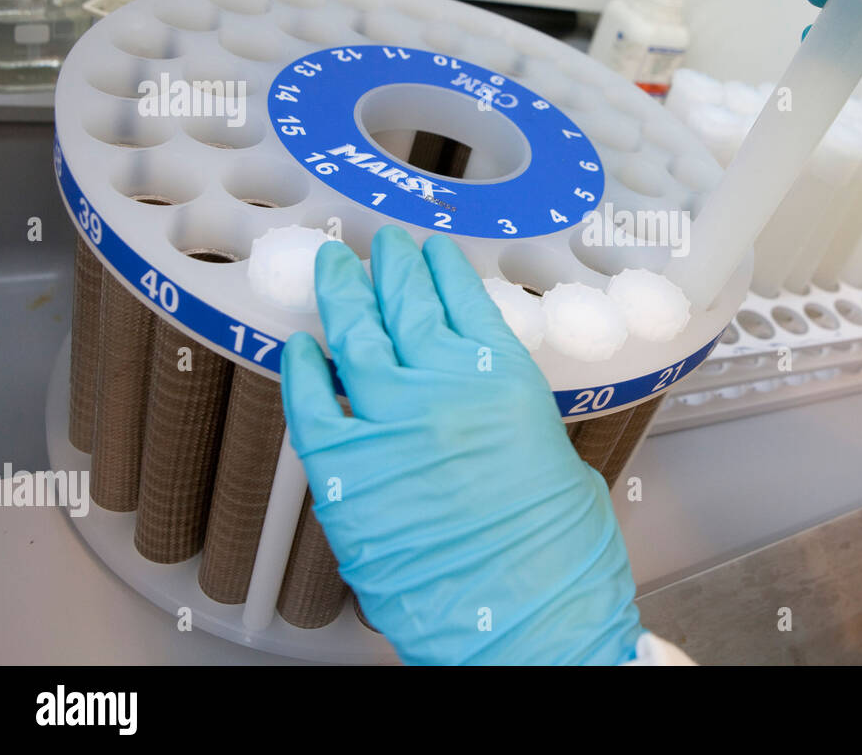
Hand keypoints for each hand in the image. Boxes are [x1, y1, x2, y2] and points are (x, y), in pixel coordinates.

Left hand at [280, 225, 643, 663]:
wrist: (529, 618)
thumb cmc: (558, 553)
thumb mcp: (553, 454)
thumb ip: (505, 414)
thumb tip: (477, 400)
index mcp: (504, 378)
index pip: (462, 299)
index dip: (439, 268)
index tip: (427, 249)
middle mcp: (443, 385)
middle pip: (405, 304)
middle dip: (390, 267)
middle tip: (378, 244)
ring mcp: (389, 423)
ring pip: (356, 335)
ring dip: (344, 295)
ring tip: (336, 266)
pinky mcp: (345, 470)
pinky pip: (313, 403)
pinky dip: (304, 370)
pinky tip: (302, 347)